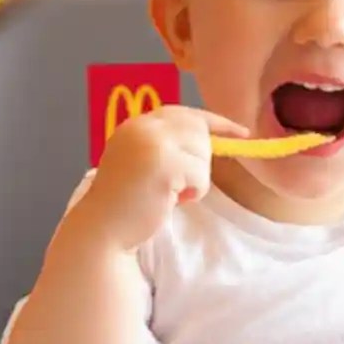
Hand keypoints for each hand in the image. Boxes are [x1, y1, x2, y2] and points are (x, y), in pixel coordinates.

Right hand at [83, 106, 247, 249]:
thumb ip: (166, 145)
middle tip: (181, 184)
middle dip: (200, 157)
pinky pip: (201, 175)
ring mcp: (152, 144)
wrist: (103, 231)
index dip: (214, 121)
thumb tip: (208, 138)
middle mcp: (142, 127)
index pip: (183, 112)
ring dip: (196, 178)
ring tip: (170, 193)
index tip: (240, 131)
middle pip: (197, 128)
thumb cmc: (125, 203)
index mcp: (135, 125)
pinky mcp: (164, 166)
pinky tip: (172, 201)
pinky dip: (194, 192)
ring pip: (203, 151)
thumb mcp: (142, 162)